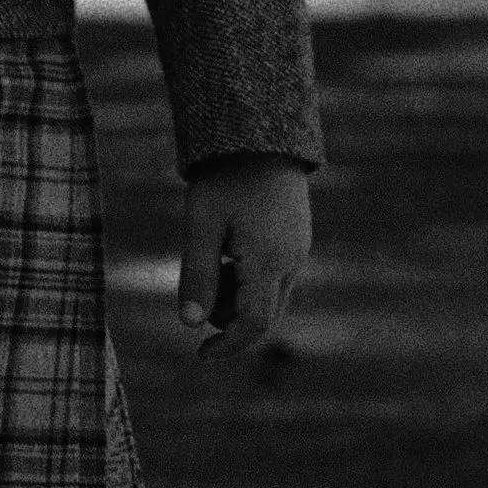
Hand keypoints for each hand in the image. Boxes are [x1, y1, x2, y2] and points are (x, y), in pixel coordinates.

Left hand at [177, 154, 310, 354]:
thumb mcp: (200, 225)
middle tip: (198, 292)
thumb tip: (189, 325)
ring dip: (238, 297)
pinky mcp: (297, 239)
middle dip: (229, 319)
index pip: (254, 323)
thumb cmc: (225, 176)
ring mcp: (299, 249)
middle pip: (265, 315)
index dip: (228, 345)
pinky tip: (228, 248)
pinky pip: (276, 276)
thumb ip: (196, 275)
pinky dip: (249, 278)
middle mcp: (292, 260)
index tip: (200, 354)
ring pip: (270, 296)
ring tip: (211, 257)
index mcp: (270, 261)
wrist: (260, 133)